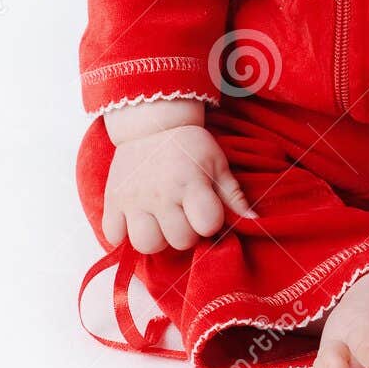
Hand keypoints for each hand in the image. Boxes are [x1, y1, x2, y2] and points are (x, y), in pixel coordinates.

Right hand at [102, 124, 257, 254]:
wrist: (151, 123)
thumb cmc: (189, 146)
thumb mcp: (216, 163)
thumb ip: (233, 195)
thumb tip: (255, 221)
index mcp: (191, 183)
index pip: (208, 225)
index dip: (211, 223)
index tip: (207, 211)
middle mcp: (161, 193)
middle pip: (179, 240)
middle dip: (186, 233)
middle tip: (184, 215)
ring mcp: (134, 199)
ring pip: (146, 244)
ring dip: (157, 237)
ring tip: (161, 222)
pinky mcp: (113, 200)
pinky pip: (114, 235)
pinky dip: (124, 233)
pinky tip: (137, 220)